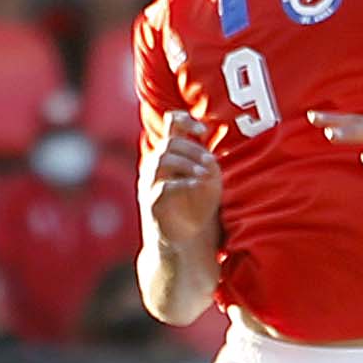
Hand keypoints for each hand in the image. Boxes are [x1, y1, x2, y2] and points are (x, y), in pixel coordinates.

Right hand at [142, 110, 220, 231]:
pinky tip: (198, 186)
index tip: (203, 131)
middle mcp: (156, 167)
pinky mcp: (152, 204)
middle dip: (193, 149)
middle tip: (211, 161)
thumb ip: (206, 160)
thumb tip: (210, 148)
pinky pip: (163, 186)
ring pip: (162, 160)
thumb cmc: (198, 207)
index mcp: (170, 157)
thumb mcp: (207, 179)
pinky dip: (183, 183)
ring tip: (206, 174)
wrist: (185, 242)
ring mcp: (151, 185)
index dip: (184, 121)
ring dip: (187, 164)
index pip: (170, 127)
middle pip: (169, 143)